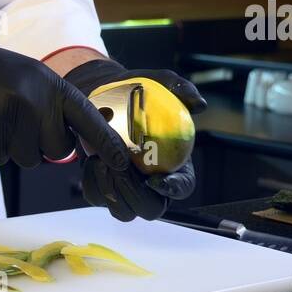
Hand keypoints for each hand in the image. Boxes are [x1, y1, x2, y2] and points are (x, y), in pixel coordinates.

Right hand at [0, 28, 128, 170]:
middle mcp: (33, 98)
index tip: (121, 162)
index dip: (104, 142)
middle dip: (39, 146)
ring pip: (26, 158)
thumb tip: (67, 142)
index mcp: (45, 80)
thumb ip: (45, 103)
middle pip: (56, 149)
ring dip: (9, 146)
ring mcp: (10, 117)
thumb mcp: (19, 75)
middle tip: (12, 123)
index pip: (86, 116)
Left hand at [64, 60, 206, 220]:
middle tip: (121, 169)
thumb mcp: (159, 81)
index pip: (182, 187)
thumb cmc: (133, 90)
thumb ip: (181, 89)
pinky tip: (91, 162)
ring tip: (102, 163)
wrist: (98, 92)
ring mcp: (126, 187)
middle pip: (152, 208)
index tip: (156, 179)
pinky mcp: (103, 185)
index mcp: (174, 164)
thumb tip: (199, 105)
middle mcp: (151, 182)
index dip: (173, 189)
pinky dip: (93, 185)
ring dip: (112, 191)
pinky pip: (98, 198)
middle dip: (136, 195)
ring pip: (124, 210)